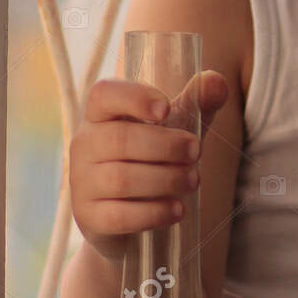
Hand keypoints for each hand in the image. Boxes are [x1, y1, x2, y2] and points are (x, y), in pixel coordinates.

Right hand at [69, 69, 228, 262]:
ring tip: (194, 180)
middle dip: (166, 146)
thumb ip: (197, 104)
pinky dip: (154, 212)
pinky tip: (177, 209)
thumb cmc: (153, 160)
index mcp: (100, 115)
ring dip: (166, 179)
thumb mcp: (178, 129)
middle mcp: (84, 145)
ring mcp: (82, 182)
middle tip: (197, 151)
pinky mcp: (89, 217)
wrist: (129, 215)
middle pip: (120, 139)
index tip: (166, 108)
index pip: (104, 94)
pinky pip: (120, 215)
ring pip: (121, 179)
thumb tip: (216, 80)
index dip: (134, 97)